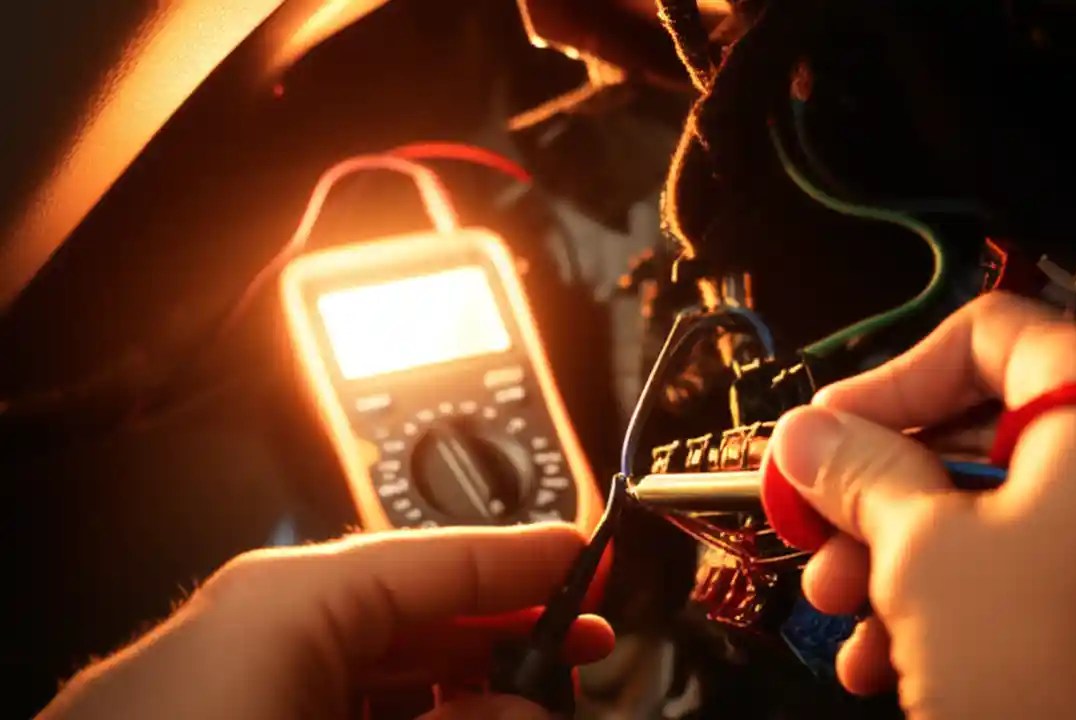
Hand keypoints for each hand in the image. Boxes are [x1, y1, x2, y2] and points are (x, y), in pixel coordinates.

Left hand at [38, 524, 613, 719]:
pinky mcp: (214, 714)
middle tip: (577, 647)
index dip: (531, 559)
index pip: (442, 554)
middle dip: (503, 631)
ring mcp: (226, 671)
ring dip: (454, 681)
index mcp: (290, 599)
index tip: (591, 560)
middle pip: (413, 604)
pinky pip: (326, 692)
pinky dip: (395, 707)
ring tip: (521, 704)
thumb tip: (528, 708)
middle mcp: (253, 618)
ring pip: (373, 656)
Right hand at [771, 293, 1075, 718]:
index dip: (882, 386)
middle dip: (883, 498)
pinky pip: (1054, 572)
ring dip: (911, 563)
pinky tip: (904, 657)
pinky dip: (975, 602)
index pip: (984, 336)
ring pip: (1012, 514)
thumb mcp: (926, 557)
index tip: (822, 436)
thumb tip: (811, 436)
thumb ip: (858, 473)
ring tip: (851, 617)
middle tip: (823, 535)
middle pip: (989, 433)